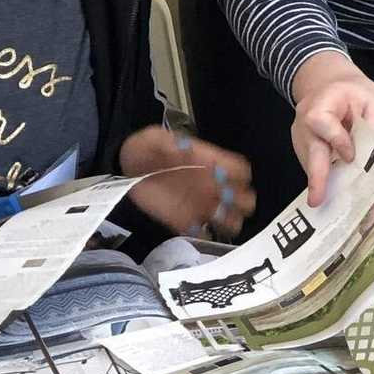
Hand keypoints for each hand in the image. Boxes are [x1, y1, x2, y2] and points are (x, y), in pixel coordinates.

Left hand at [119, 126, 254, 238]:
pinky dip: (203, 234)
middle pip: (245, 198)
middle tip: (227, 202)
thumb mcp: (154, 139)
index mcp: (209, 162)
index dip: (241, 175)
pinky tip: (195, 228)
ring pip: (230, 220)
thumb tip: (185, 149)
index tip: (231, 178)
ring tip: (215, 219)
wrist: (128, 167)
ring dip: (229, 222)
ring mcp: (200, 205)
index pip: (240, 169)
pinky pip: (203, 233)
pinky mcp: (184, 221)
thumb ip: (168, 144)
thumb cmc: (147, 149)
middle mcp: (211, 185)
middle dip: (243, 202)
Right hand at [291, 51, 373, 206]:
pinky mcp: (302, 147)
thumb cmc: (358, 96)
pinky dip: (321, 178)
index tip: (350, 157)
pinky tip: (329, 190)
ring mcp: (301, 134)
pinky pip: (311, 164)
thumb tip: (369, 157)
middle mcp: (305, 117)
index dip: (336, 140)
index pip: (322, 121)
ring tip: (326, 200)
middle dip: (315, 175)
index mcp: (324, 99)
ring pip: (310, 160)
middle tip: (316, 199)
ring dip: (320, 180)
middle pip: (309, 147)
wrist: (334, 86)